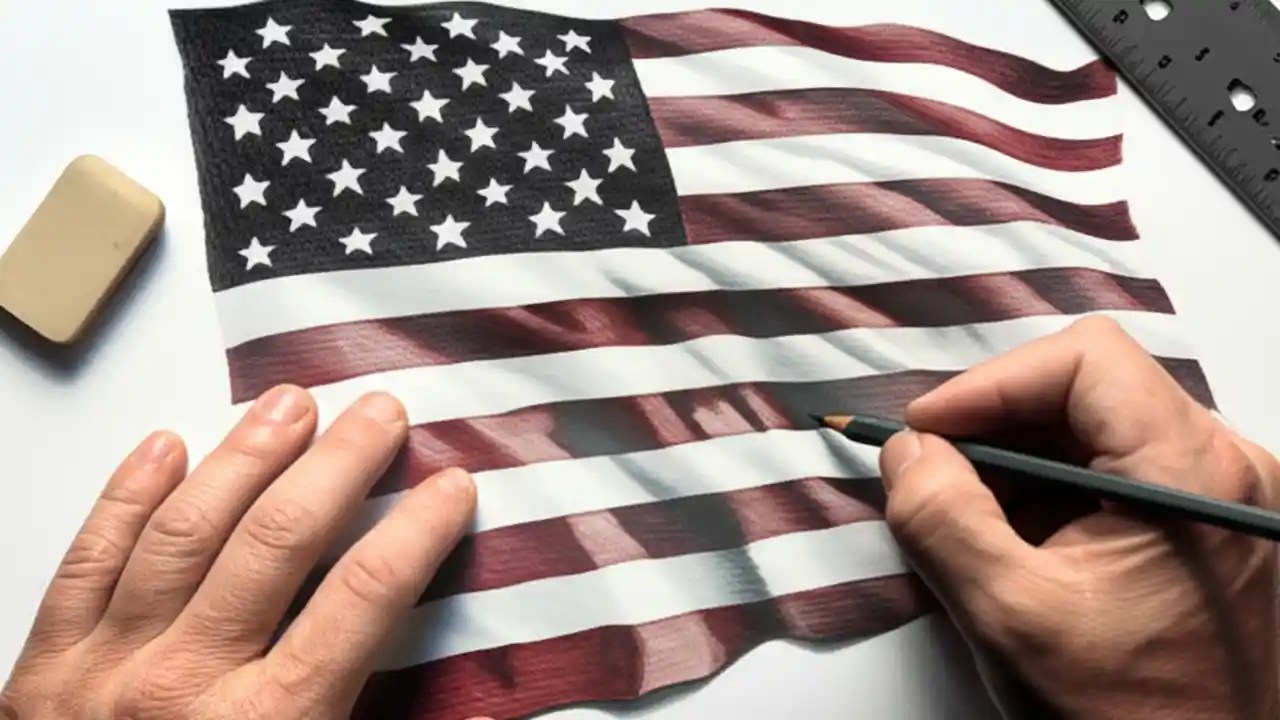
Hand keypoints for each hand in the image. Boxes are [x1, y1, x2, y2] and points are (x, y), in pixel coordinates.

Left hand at [1, 387, 479, 719]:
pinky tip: (165, 445)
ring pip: (184, 532)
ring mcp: (103, 669)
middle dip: (341, 466)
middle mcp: (185, 685)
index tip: (452, 486)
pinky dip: (125, 497)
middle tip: (383, 412)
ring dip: (245, 456)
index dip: (415, 532)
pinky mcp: (41, 666)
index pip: (362, 600)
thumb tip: (482, 712)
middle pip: (278, 542)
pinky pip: (85, 561)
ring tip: (291, 401)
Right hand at [879, 317, 1278, 719]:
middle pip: (1088, 387)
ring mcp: (1220, 496)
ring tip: (969, 517)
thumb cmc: (1129, 717)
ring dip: (1016, 460)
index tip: (930, 431)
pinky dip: (1047, 491)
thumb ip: (943, 520)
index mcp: (1193, 473)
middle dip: (996, 424)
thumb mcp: (1010, 617)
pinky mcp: (1202, 525)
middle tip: (932, 469)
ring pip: (1094, 428)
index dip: (994, 383)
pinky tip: (1012, 541)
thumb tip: (907, 451)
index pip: (1086, 360)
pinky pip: (1111, 472)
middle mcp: (1223, 468)